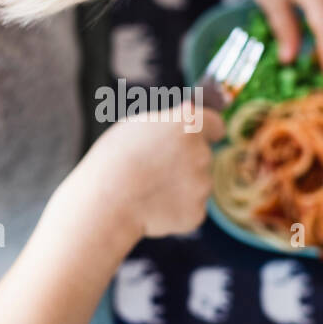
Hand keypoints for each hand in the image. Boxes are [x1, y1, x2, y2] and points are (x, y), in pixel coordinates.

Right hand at [87, 102, 225, 240]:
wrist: (106, 202)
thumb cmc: (114, 159)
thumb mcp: (137, 125)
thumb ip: (170, 119)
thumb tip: (190, 110)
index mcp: (190, 126)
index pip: (216, 125)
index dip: (206, 132)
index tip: (201, 137)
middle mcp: (202, 154)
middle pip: (203, 157)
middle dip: (185, 162)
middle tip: (155, 169)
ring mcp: (202, 186)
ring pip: (197, 184)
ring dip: (180, 187)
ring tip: (148, 189)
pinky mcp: (197, 213)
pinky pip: (190, 208)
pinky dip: (176, 210)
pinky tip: (152, 207)